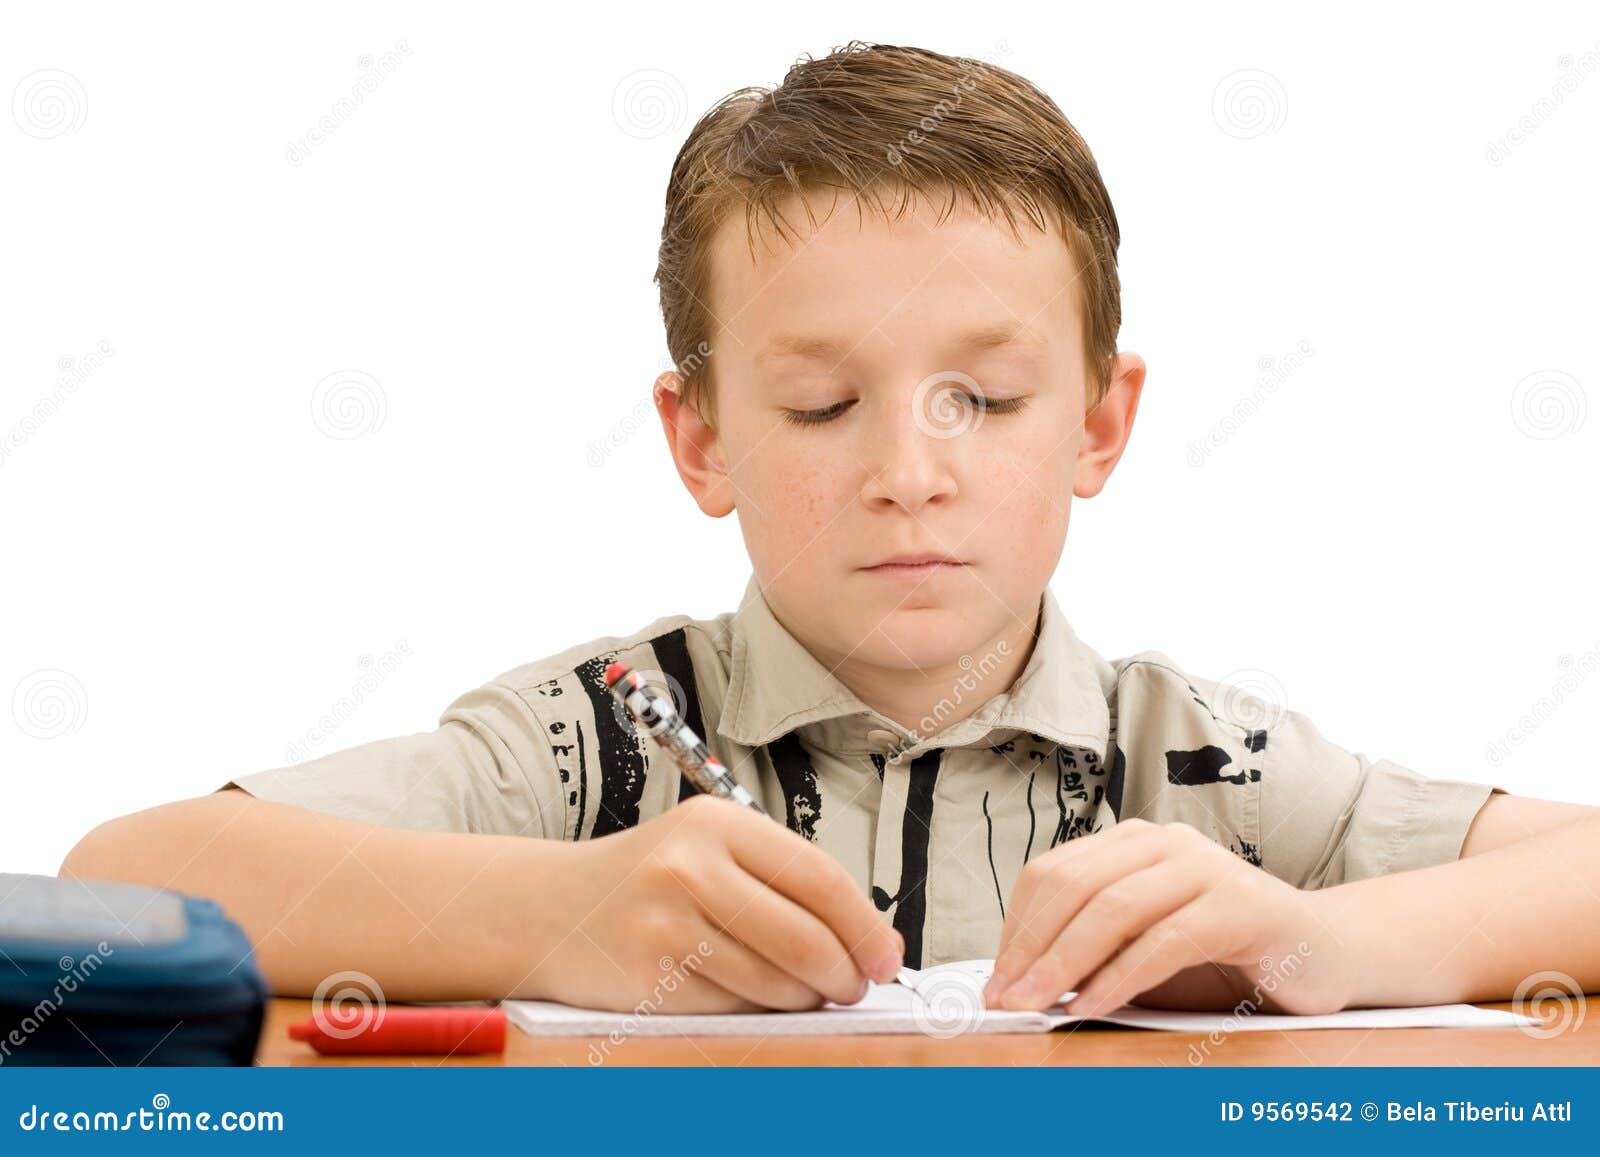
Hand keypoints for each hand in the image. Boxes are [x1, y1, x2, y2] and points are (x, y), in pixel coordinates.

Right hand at [536, 794, 903, 1012]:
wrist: (546, 908)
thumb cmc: (647, 882)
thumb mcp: (710, 851)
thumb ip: (787, 883)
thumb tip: (875, 941)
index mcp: (716, 822)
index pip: (818, 876)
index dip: (864, 925)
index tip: (887, 957)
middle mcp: (688, 867)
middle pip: (804, 937)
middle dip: (843, 973)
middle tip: (852, 985)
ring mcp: (664, 924)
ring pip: (774, 981)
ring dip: (803, 998)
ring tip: (800, 990)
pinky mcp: (647, 978)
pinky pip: (732, 1007)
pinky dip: (755, 1011)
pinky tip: (747, 995)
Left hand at [982, 818, 1349, 1017]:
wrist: (1324, 951)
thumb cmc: (1224, 953)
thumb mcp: (1143, 944)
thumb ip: (1092, 950)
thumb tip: (1019, 981)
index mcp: (1133, 841)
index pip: (1051, 873)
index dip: (1016, 926)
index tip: (995, 978)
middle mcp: (1165, 841)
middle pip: (1074, 886)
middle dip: (1030, 946)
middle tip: (1005, 997)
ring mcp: (1205, 867)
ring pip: (1113, 908)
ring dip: (1065, 963)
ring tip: (1037, 1005)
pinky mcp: (1241, 904)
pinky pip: (1164, 940)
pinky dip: (1120, 977)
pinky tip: (1093, 1005)